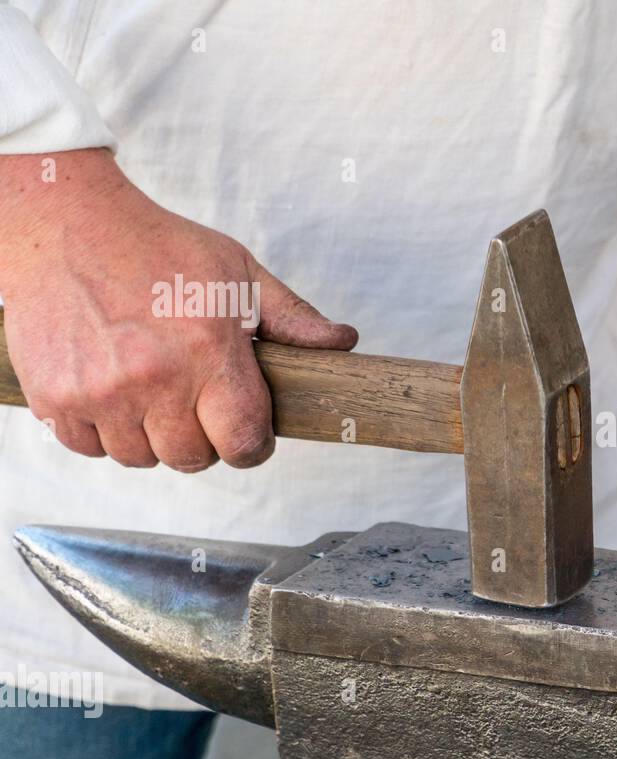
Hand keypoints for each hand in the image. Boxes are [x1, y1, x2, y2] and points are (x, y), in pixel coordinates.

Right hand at [0, 148, 356, 469]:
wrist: (65, 222)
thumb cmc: (156, 246)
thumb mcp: (238, 272)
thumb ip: (292, 318)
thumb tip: (343, 341)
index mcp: (207, 350)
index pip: (243, 442)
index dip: (252, 445)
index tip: (248, 431)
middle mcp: (152, 378)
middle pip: (192, 458)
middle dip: (202, 438)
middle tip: (195, 400)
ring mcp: (98, 392)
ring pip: (140, 458)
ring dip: (150, 436)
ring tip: (150, 388)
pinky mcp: (53, 398)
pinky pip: (89, 448)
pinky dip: (102, 431)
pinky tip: (111, 390)